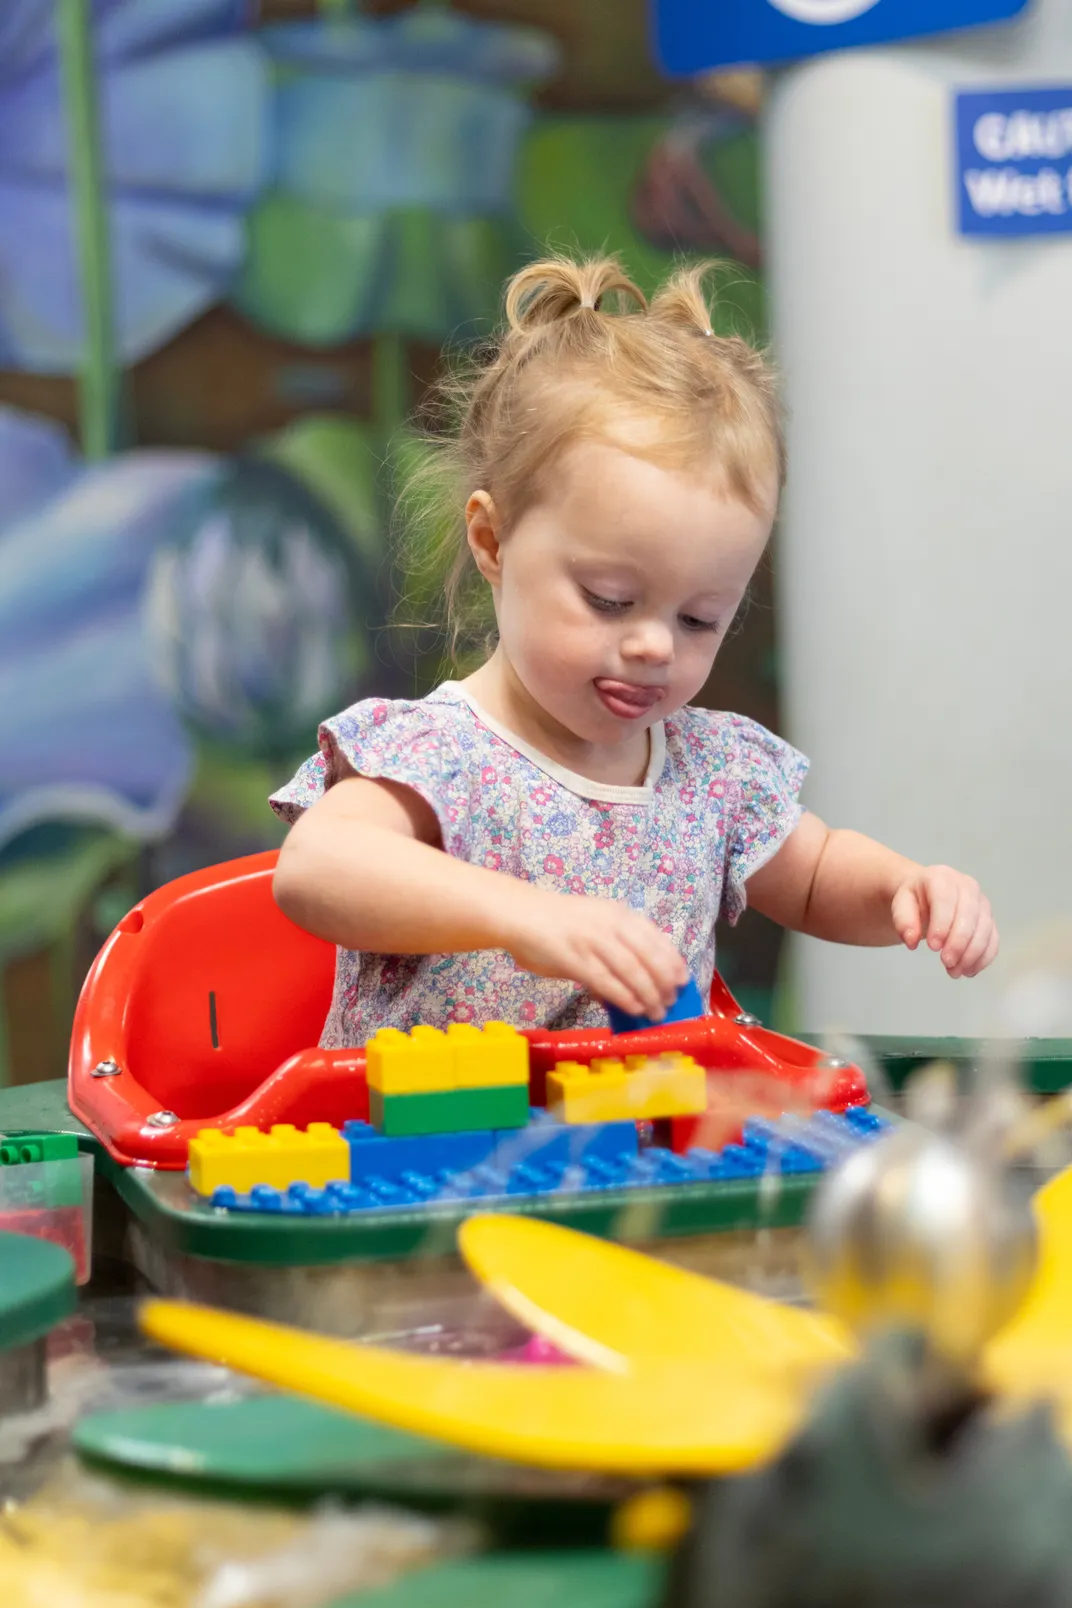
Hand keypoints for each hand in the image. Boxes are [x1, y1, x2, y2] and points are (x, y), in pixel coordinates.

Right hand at [501, 888, 688, 1019]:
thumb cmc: (557, 922)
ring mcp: (594, 941)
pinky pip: (608, 982)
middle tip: (670, 1001)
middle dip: (664, 983)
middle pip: (650, 957)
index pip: (656, 937)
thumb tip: (633, 980)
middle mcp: (611, 925)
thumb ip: (614, 949)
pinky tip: (634, 1008)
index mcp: (618, 914)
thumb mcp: (593, 925)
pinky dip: (625, 997)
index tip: (682, 979)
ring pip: (633, 972)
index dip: (672, 960)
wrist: (520, 915)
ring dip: (649, 995)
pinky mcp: (576, 960)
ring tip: (656, 1012)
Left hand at [891, 866, 997, 978]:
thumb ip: (903, 920)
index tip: (932, 947)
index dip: (942, 925)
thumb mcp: (901, 904)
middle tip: (946, 963)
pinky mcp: (989, 919)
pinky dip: (983, 958)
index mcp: (942, 877)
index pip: (945, 900)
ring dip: (972, 954)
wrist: (928, 894)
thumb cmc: (914, 899)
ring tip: (955, 972)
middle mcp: (967, 886)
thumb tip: (911, 941)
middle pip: (969, 915)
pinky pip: (993, 939)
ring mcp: (982, 903)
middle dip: (959, 943)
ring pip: (985, 929)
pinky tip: (968, 971)